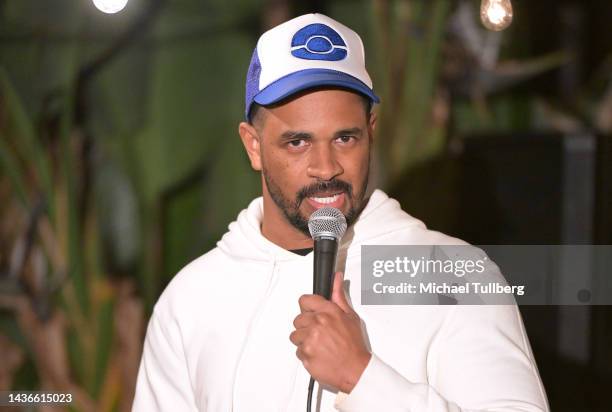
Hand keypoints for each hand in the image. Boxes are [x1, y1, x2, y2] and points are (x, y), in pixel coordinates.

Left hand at [290, 271, 370, 392]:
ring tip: (319, 344)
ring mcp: (310, 339)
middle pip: (298, 319)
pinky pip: (298, 351)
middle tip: (320, 334)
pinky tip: (318, 354)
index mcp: (328, 312)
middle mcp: (317, 324)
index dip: (307, 308)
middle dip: (307, 326)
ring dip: (304, 340)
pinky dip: (306, 353)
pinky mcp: (305, 354)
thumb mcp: (350, 316)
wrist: (355, 370)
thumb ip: (338, 296)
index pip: (305, 300)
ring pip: (295, 335)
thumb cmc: (354, 345)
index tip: (311, 313)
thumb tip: (336, 279)